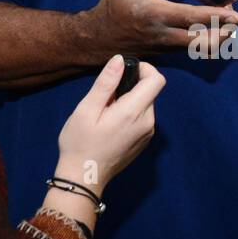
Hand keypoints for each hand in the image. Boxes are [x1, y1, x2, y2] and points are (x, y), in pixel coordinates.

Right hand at [55, 55, 165, 196]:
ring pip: (146, 104)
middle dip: (130, 86)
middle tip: (105, 97)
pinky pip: (143, 118)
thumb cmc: (80, 143)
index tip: (124, 71)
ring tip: (105, 113)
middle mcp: (148, 122)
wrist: (84, 178)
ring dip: (129, 100)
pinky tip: (110, 125)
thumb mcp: (87, 109)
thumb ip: (106, 83)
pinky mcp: (144, 141)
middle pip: (150, 91)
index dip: (144, 69)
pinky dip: (130, 113)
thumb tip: (120, 60)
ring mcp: (148, 134)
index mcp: (134, 112)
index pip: (157, 80)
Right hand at [87, 0, 237, 55]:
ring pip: (199, 49)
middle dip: (224, 33)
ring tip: (227, 23)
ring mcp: (166, 47)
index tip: (234, 13)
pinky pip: (190, 49)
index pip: (192, 18)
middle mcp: (164, 35)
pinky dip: (205, 40)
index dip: (216, 16)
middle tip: (236, 20)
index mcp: (155, 15)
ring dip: (217, 37)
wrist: (97, 38)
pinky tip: (210, 29)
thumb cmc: (112, 7)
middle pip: (203, 42)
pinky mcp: (165, 53)